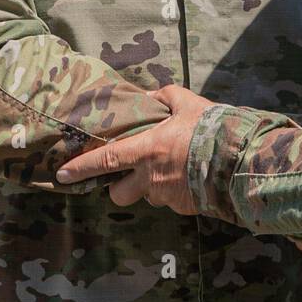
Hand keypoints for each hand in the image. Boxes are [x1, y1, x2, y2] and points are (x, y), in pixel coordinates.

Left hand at [55, 85, 213, 214]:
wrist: (239, 160)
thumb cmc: (211, 129)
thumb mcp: (187, 103)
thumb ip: (164, 96)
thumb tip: (148, 95)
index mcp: (146, 150)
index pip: (105, 161)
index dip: (81, 169)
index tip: (62, 175)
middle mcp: (151, 178)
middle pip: (119, 194)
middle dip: (119, 187)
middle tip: (131, 173)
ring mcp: (167, 195)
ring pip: (148, 197)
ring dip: (152, 186)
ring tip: (173, 168)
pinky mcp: (184, 206)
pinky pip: (171, 200)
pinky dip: (175, 190)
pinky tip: (190, 176)